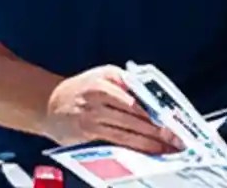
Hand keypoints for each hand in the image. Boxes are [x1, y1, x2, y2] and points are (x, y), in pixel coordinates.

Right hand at [42, 65, 184, 153]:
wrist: (49, 103)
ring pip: (127, 132)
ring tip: (166, 148)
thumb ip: (126, 82)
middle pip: (135, 116)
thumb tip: (153, 99)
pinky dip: (132, 147)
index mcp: (106, 79)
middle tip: (177, 139)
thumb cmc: (81, 88)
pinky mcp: (88, 134)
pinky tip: (145, 151)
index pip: (138, 97)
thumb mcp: (102, 74)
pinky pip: (115, 141)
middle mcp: (99, 97)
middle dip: (159, 129)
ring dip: (149, 142)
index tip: (173, 120)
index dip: (157, 111)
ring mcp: (92, 117)